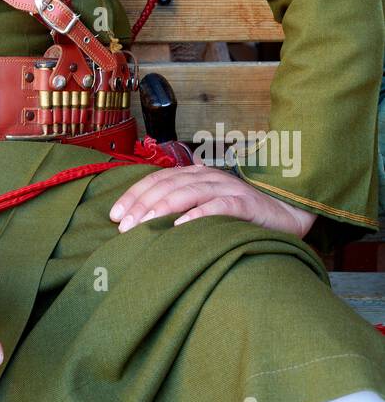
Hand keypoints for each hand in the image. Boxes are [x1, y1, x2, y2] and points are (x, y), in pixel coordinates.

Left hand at [108, 165, 316, 237]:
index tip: (114, 215)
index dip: (134, 195)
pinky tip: (181, 226)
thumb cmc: (242, 213)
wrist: (287, 212)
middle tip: (123, 226)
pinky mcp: (245, 203)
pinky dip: (198, 214)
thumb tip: (147, 218)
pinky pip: (218, 206)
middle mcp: (207, 176)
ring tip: (143, 225)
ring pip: (187, 193)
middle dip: (141, 205)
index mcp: (195, 174)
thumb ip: (183, 204)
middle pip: (166, 185)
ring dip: (162, 208)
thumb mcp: (207, 204)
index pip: (157, 180)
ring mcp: (227, 188)